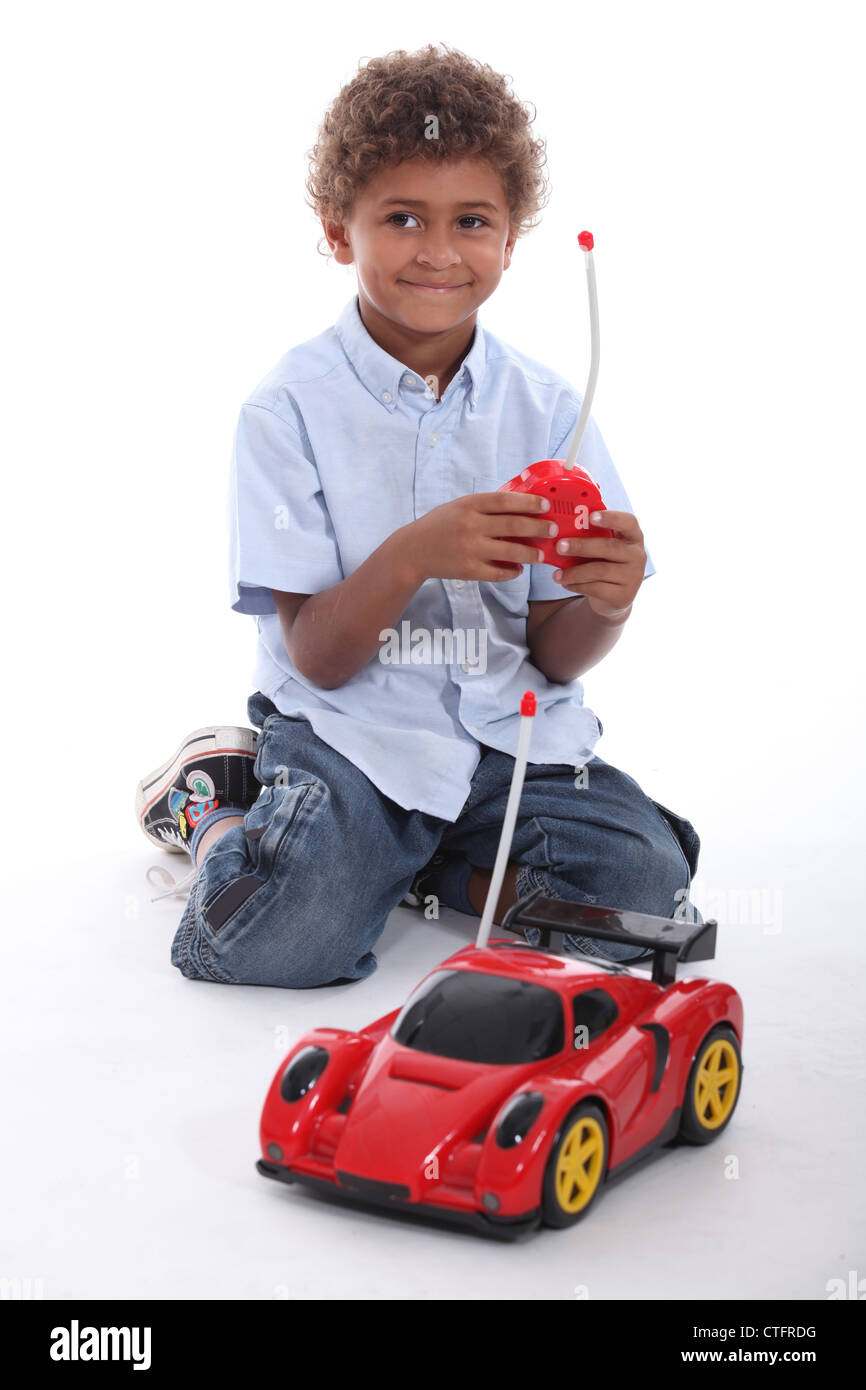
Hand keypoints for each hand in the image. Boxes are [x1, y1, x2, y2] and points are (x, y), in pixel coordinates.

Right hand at [404, 490, 557, 583]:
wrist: (413, 550)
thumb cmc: (440, 525)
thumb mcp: (459, 506)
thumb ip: (485, 506)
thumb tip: (521, 505)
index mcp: (469, 505)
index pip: (505, 500)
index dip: (529, 503)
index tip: (546, 505)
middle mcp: (470, 525)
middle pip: (514, 526)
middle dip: (538, 528)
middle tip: (552, 529)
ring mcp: (470, 549)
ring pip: (511, 552)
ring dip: (531, 554)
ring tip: (541, 554)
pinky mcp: (468, 570)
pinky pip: (498, 573)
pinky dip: (512, 572)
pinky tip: (519, 570)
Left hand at [551, 510, 645, 615]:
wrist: (613, 597)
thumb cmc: (604, 562)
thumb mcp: (602, 547)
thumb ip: (591, 536)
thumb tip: (562, 526)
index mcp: (633, 536)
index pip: (628, 522)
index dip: (611, 518)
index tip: (591, 516)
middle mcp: (637, 555)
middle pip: (609, 547)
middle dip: (582, 546)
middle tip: (560, 546)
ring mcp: (633, 576)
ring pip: (600, 571)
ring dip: (574, 572)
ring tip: (556, 574)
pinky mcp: (624, 595)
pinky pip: (597, 588)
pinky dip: (578, 585)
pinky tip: (566, 583)